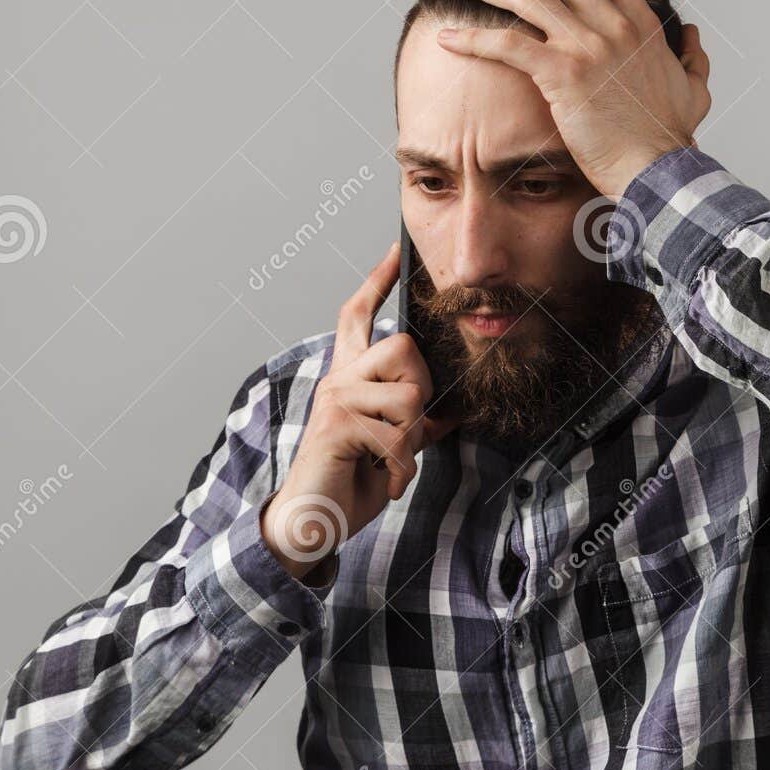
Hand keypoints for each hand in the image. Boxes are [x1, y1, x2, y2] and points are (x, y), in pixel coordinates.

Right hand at [261, 240, 458, 581]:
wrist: (313, 519)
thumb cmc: (349, 480)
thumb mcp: (390, 445)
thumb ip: (416, 421)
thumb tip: (456, 409)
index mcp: (349, 376)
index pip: (359, 314)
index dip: (378, 281)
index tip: (397, 249)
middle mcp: (339, 379)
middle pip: (403, 347)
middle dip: (420, 390)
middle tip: (406, 429)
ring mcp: (336, 399)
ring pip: (408, 393)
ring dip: (412, 437)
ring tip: (392, 461)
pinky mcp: (338, 426)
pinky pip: (397, 435)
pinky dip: (403, 467)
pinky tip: (389, 481)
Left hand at [435, 0, 711, 197]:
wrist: (658, 169)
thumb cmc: (670, 138)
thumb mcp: (694, 90)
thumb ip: (693, 58)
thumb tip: (692, 36)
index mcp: (641, 23)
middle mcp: (613, 25)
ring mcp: (588, 46)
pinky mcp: (563, 75)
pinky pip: (508, 45)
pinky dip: (474, 38)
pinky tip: (448, 38)